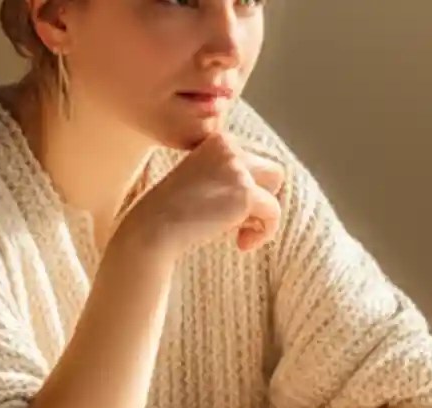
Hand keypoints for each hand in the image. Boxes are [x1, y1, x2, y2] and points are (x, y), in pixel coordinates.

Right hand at [124, 133, 284, 255]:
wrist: (155, 227)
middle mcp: (229, 146)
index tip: (225, 211)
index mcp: (218, 140)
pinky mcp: (245, 191)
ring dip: (264, 213)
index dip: (248, 189)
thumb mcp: (205, 181)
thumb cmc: (177, 211)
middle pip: (271, 169)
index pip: (255, 161)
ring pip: (276, 185)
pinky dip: (265, 232)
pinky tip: (242, 244)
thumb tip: (273, 191)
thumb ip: (233, 177)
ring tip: (240, 233)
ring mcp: (237, 167)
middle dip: (260, 197)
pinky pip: (274, 212)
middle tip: (237, 222)